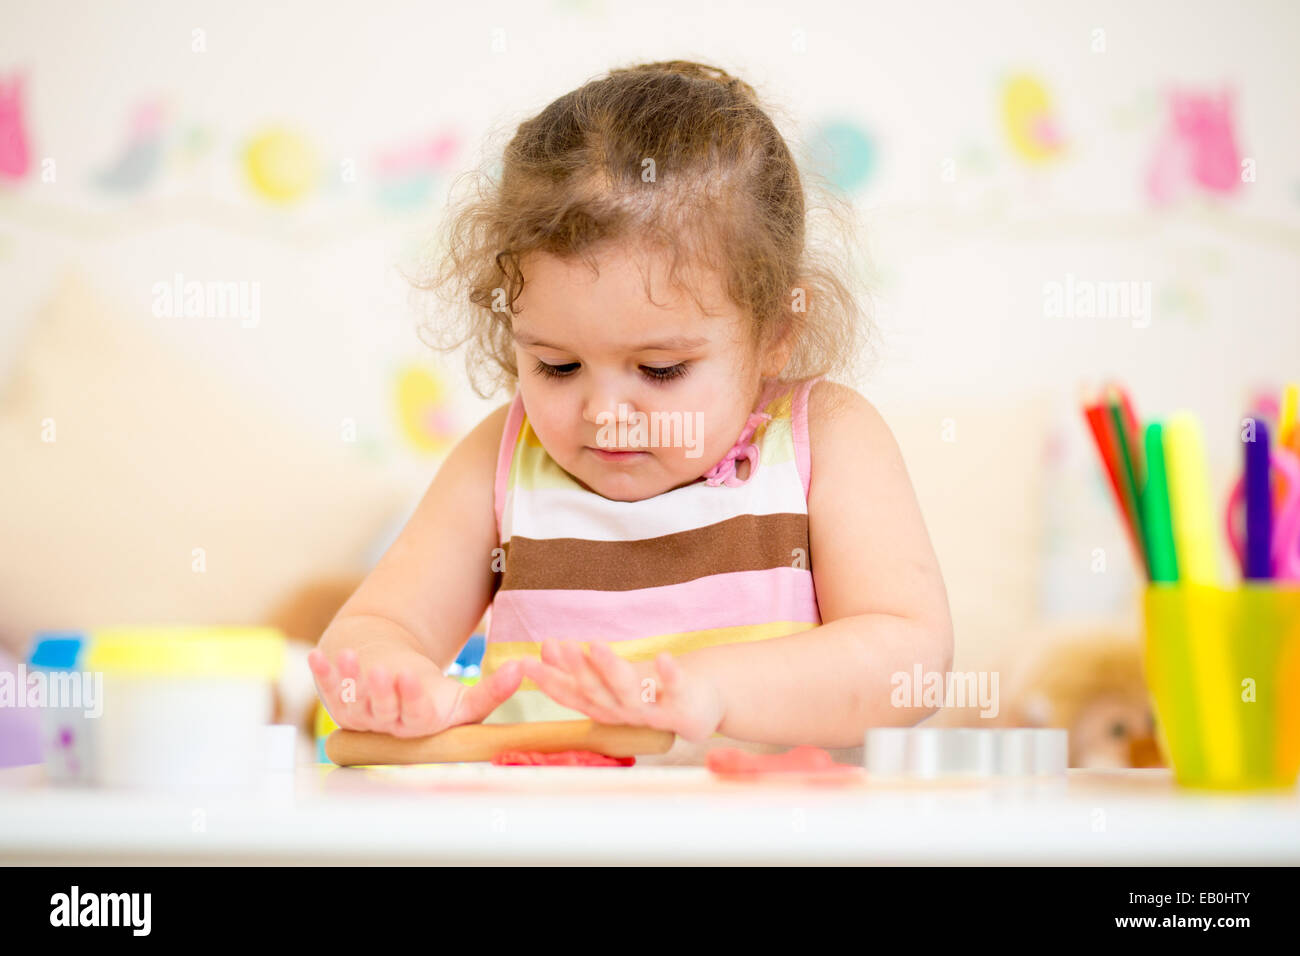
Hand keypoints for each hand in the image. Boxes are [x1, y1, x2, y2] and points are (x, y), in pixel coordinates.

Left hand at [308, 643, 522, 737]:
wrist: (395, 686)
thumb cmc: (433, 693)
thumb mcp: (464, 698)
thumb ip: (494, 690)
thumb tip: (524, 669)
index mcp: (419, 723)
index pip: (414, 715)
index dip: (410, 698)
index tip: (412, 677)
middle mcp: (386, 722)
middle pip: (382, 709)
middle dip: (381, 691)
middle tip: (382, 671)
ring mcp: (360, 711)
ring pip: (352, 701)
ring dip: (349, 679)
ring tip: (349, 657)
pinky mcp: (340, 699)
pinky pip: (329, 689)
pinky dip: (322, 674)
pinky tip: (317, 658)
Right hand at [519, 640, 724, 742]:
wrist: (701, 707)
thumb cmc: (650, 692)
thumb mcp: (610, 680)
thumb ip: (577, 669)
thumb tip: (543, 646)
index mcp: (605, 708)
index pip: (572, 696)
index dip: (549, 681)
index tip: (523, 664)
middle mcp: (625, 714)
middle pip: (597, 694)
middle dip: (576, 670)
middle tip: (559, 644)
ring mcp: (654, 712)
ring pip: (629, 694)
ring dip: (611, 670)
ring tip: (595, 644)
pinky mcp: (684, 705)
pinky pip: (676, 689)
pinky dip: (670, 674)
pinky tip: (664, 656)